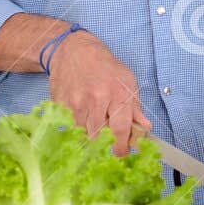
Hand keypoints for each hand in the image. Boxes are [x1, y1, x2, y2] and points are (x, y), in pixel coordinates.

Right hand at [47, 31, 149, 155]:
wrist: (73, 50)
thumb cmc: (104, 67)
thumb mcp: (127, 81)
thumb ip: (135, 108)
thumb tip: (144, 129)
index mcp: (117, 93)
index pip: (120, 129)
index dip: (121, 147)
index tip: (122, 153)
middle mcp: (96, 98)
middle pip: (100, 136)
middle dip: (105, 144)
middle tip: (108, 143)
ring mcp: (76, 102)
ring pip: (84, 134)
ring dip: (90, 135)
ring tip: (94, 124)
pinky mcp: (60, 104)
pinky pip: (69, 127)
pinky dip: (76, 128)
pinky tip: (81, 116)